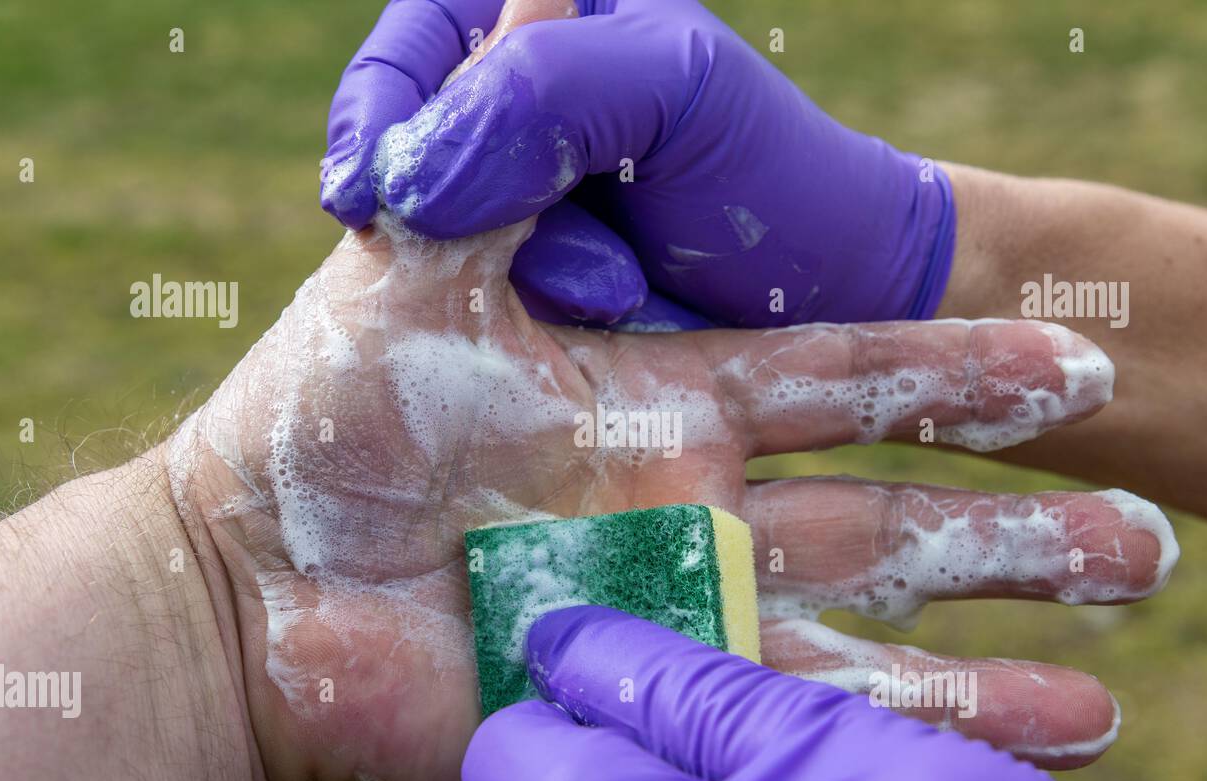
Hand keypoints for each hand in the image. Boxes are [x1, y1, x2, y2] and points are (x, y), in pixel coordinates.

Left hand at [162, 200, 1175, 780]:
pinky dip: (921, 733)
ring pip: (876, 624)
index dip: (953, 374)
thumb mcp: (423, 259)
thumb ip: (504, 141)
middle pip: (894, 511)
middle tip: (1147, 532)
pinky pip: (809, 722)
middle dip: (1019, 522)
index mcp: (663, 405)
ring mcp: (684, 611)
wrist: (262, 591)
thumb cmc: (321, 419)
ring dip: (998, 637)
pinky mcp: (657, 707)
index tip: (1060, 362)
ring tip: (1120, 649)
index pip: (844, 382)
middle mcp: (695, 507)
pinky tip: (1031, 742)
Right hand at [322, 0, 953, 328]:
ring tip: (616, 292)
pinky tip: (598, 317)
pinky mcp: (529, 292)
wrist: (832, 295)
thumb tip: (412, 176)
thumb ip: (541, 93)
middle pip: (404, 159)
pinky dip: (520, 324)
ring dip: (504, 283)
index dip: (378, 121)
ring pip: (436, 247)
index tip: (374, 199)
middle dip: (447, 219)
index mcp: (541, 19)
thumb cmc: (773, 175)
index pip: (408, 53)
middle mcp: (514, 114)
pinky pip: (474, 308)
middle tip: (531, 254)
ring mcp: (518, 209)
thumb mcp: (672, 89)